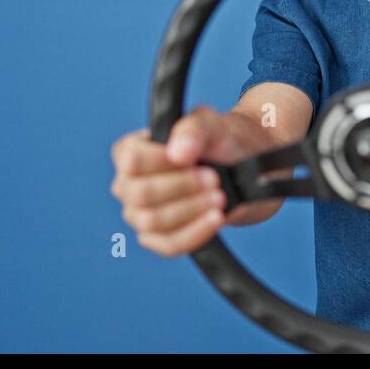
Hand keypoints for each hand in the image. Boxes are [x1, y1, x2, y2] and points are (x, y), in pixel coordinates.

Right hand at [108, 105, 244, 256]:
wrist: (241, 168)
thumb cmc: (218, 142)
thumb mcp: (209, 123)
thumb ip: (193, 129)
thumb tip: (179, 153)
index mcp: (129, 152)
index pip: (131, 160)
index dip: (163, 162)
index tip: (192, 159)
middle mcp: (128, 185)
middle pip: (142, 194)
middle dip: (183, 187)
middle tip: (214, 179)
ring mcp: (140, 215)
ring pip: (153, 221)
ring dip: (192, 208)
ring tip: (219, 196)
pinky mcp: (159, 239)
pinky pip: (169, 245)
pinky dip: (196, 233)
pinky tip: (216, 218)